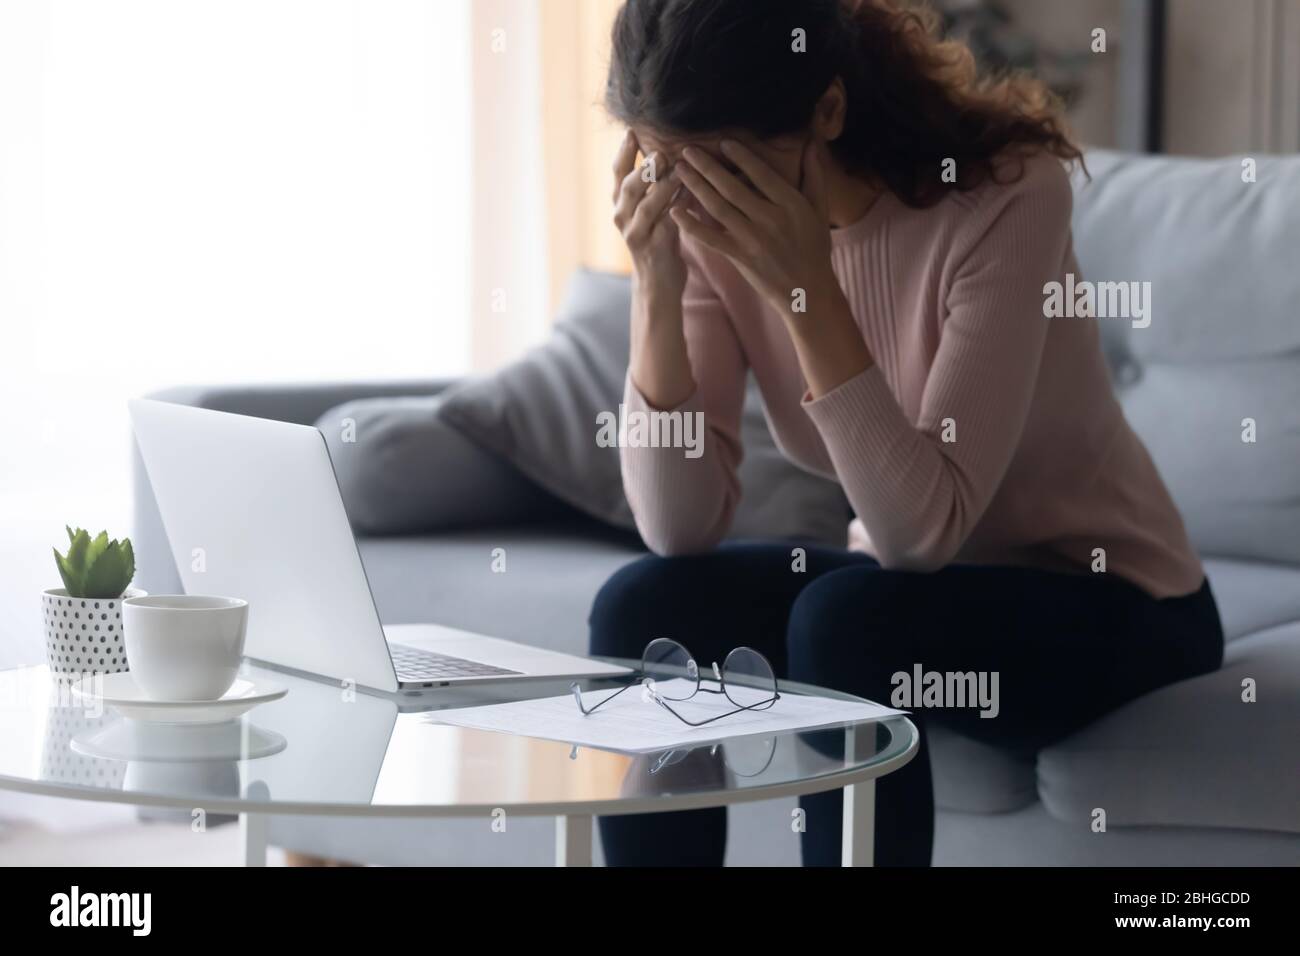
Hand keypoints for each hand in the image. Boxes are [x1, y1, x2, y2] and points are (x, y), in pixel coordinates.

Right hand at [612, 130, 687, 300]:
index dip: (623, 152)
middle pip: (629, 186)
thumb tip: (670, 152)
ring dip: (663, 186)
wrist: (657, 285)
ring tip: (679, 171)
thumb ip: (655, 187)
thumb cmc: (658, 241)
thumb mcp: (650, 212)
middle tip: (659, 152)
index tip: (632, 131)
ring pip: (647, 206)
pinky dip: (679, 209)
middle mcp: (623, 218)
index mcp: (621, 205)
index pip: (617, 173)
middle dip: (644, 167)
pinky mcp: (654, 249)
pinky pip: (668, 225)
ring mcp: (636, 235)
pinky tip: (692, 196)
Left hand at [671, 139, 838, 315]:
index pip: (762, 174)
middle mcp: (771, 220)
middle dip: (708, 167)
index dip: (742, 157)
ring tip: (679, 171)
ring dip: (696, 187)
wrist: (807, 291)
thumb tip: (811, 142)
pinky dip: (692, 226)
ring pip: (719, 208)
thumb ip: (815, 175)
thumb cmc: (815, 248)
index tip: (723, 142)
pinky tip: (675, 211)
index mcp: (791, 204)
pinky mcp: (741, 258)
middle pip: (733, 188)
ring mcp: (753, 240)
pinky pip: (712, 239)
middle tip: (688, 150)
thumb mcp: (819, 210)